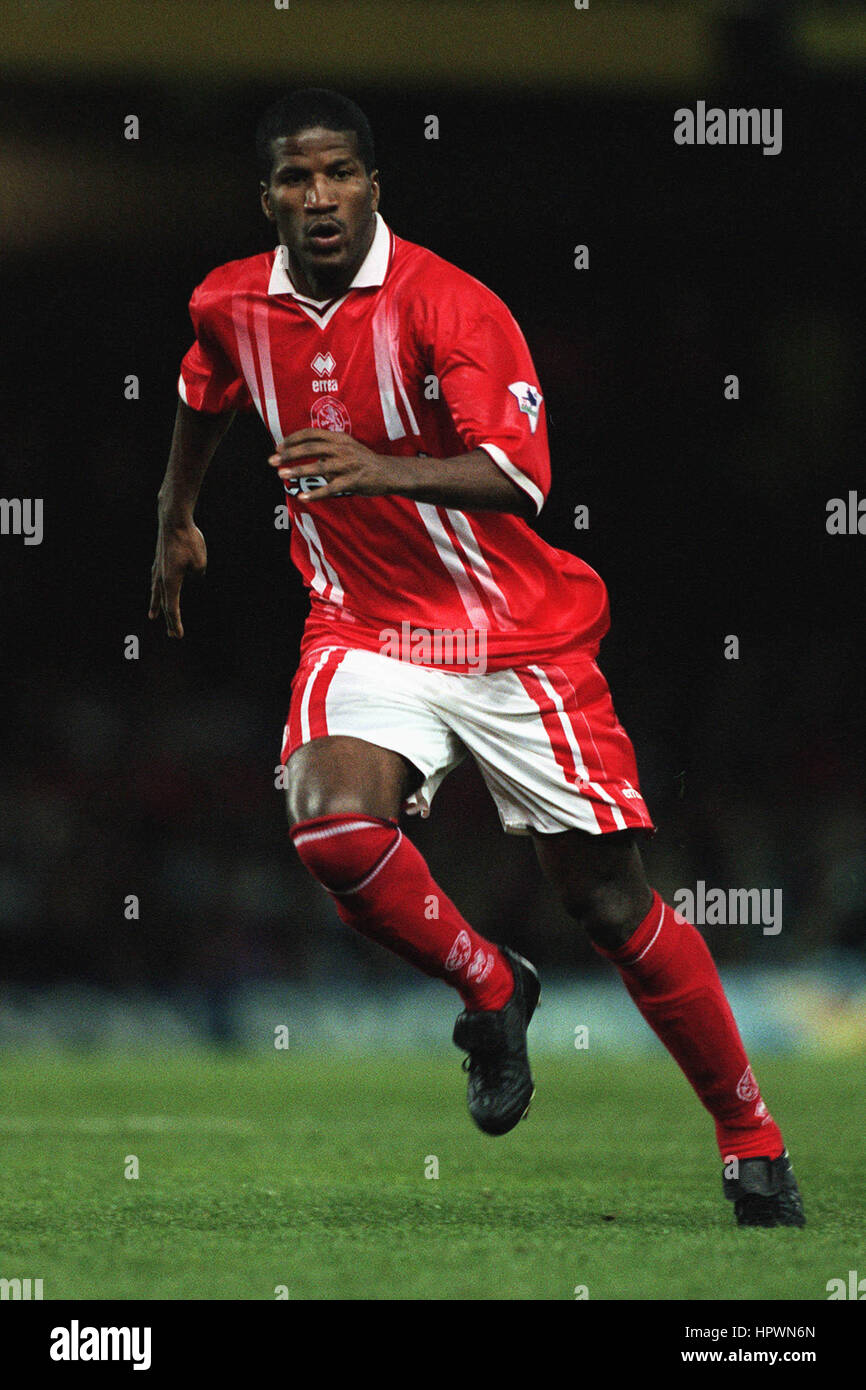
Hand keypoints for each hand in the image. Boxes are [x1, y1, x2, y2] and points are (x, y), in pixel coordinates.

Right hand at [148, 520, 206, 637]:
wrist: (173, 520)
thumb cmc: (188, 541)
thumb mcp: (200, 563)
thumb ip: (197, 575)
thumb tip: (193, 575)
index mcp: (170, 582)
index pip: (173, 608)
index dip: (175, 623)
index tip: (177, 636)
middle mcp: (160, 578)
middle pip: (164, 604)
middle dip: (168, 620)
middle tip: (171, 634)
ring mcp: (157, 567)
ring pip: (156, 592)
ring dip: (156, 604)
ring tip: (153, 615)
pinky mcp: (159, 558)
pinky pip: (156, 579)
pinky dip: (157, 588)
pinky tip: (155, 587)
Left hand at [268, 430, 394, 501]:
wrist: (388, 473)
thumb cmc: (363, 461)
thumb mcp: (346, 447)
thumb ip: (326, 447)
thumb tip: (302, 452)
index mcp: (339, 438)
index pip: (311, 434)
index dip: (292, 439)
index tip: (279, 447)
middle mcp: (342, 449)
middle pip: (310, 448)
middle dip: (289, 454)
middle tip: (272, 460)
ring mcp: (347, 465)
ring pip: (318, 467)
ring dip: (297, 471)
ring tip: (281, 475)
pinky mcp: (352, 482)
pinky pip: (331, 489)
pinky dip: (315, 494)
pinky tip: (302, 498)